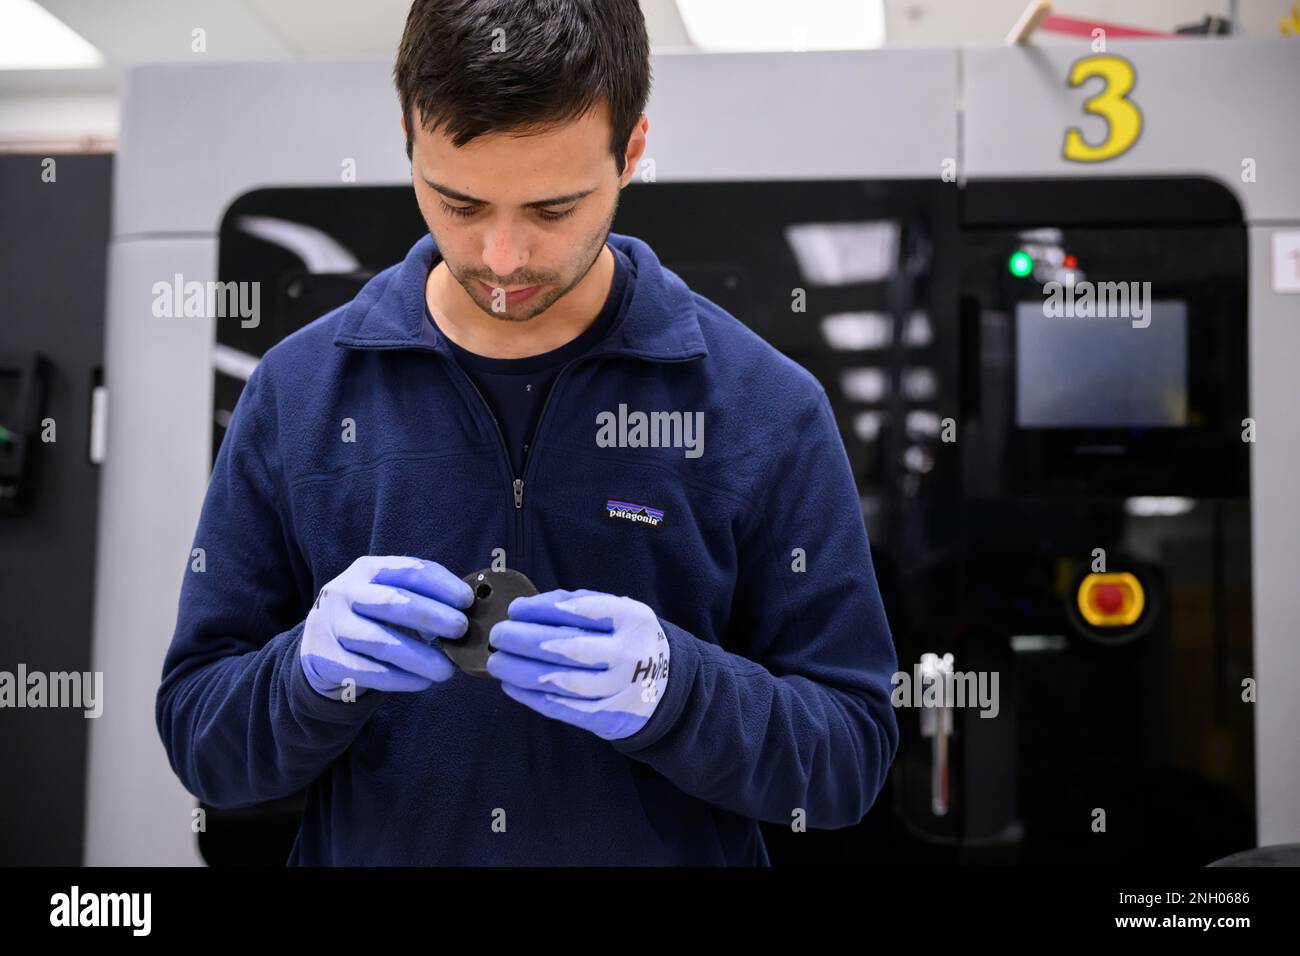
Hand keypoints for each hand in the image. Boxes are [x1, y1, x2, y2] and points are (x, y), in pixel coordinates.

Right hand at [299, 556, 473, 699]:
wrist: (320, 644)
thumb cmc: (371, 617)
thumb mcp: (389, 595)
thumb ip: (423, 597)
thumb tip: (471, 611)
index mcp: (367, 569)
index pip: (408, 570)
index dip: (441, 585)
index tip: (467, 600)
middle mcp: (345, 592)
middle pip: (393, 602)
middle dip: (432, 616)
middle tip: (462, 630)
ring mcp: (331, 625)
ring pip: (381, 641)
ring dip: (420, 657)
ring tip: (447, 670)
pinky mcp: (326, 659)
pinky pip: (368, 671)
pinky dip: (400, 679)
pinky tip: (422, 682)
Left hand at [487, 589, 669, 739]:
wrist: (665, 687)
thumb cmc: (629, 641)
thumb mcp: (620, 613)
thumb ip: (580, 604)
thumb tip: (528, 609)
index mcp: (632, 619)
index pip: (581, 609)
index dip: (542, 609)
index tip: (515, 610)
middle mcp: (628, 653)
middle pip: (568, 646)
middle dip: (524, 640)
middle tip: (499, 636)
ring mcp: (618, 688)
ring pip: (561, 680)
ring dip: (521, 671)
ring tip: (497, 662)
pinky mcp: (606, 716)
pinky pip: (562, 707)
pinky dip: (531, 697)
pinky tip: (511, 686)